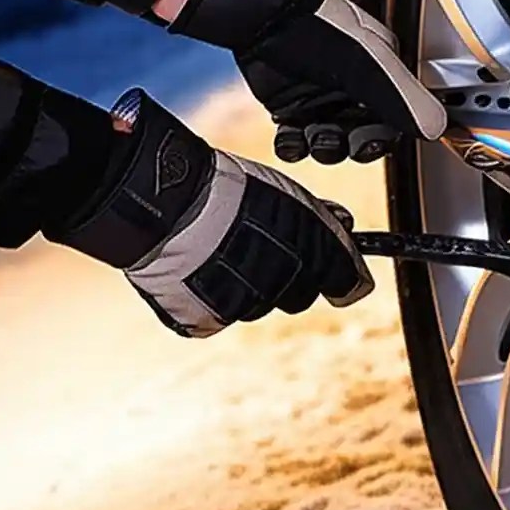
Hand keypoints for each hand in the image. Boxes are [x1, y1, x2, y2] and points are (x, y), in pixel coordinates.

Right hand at [48, 89, 371, 337]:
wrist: (164, 198)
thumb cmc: (225, 188)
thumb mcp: (285, 193)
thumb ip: (321, 220)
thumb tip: (346, 230)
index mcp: (310, 250)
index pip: (346, 281)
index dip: (345, 279)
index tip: (345, 281)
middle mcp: (283, 283)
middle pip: (299, 296)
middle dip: (288, 276)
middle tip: (258, 247)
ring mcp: (243, 305)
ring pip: (255, 306)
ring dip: (245, 286)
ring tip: (219, 249)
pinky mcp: (205, 320)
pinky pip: (215, 318)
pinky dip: (207, 301)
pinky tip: (196, 271)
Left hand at [165, 0, 445, 162]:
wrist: (261, 16)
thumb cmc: (318, 25)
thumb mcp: (370, 65)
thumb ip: (404, 99)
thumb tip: (437, 126)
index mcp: (381, 73)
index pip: (396, 117)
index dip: (389, 134)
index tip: (379, 139)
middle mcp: (352, 88)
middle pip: (364, 136)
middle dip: (357, 145)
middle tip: (350, 141)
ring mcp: (320, 98)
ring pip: (331, 143)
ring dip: (325, 147)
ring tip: (317, 135)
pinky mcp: (289, 106)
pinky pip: (296, 140)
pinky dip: (293, 146)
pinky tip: (292, 138)